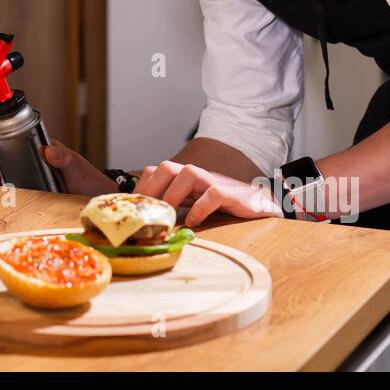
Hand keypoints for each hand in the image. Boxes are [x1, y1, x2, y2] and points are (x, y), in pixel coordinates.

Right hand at [0, 137, 117, 195]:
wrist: (98, 201)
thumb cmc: (89, 180)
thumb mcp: (77, 167)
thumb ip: (64, 158)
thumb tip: (48, 150)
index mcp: (41, 151)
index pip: (16, 138)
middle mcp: (33, 164)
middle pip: (4, 160)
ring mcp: (31, 181)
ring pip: (6, 178)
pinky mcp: (31, 198)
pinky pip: (14, 197)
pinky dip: (6, 198)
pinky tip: (4, 202)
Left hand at [135, 160, 281, 226]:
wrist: (259, 204)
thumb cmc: (222, 205)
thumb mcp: (193, 203)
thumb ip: (174, 205)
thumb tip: (145, 222)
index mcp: (183, 178)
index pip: (154, 172)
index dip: (140, 188)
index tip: (130, 210)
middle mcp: (196, 176)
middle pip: (167, 167)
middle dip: (152, 189)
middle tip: (146, 213)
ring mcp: (213, 181)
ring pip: (189, 173)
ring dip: (173, 195)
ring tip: (168, 216)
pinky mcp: (231, 193)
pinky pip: (214, 193)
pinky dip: (201, 207)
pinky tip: (193, 221)